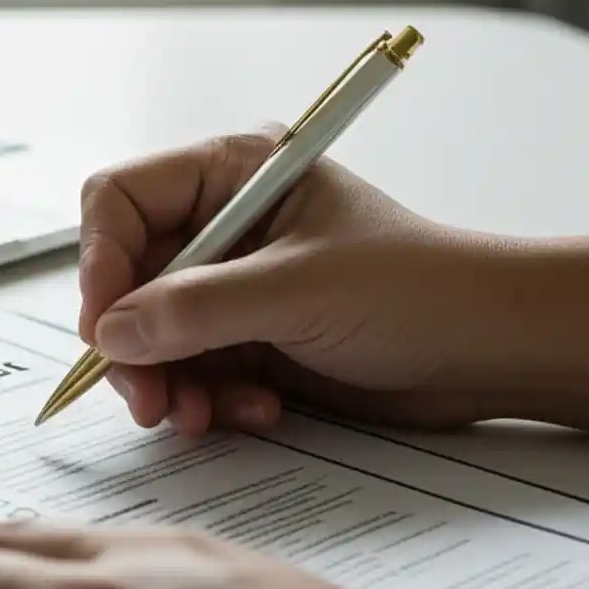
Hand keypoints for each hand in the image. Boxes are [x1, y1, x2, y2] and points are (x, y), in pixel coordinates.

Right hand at [77, 124, 588, 434]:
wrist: (489, 351)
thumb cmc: (421, 288)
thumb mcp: (299, 290)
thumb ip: (196, 308)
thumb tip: (111, 332)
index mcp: (233, 174)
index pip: (122, 200)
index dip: (100, 260)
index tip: (102, 325)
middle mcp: (223, 224)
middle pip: (127, 276)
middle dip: (132, 341)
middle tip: (145, 394)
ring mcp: (233, 283)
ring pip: (150, 332)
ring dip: (167, 380)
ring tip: (196, 414)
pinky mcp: (245, 335)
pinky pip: (188, 368)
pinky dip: (206, 398)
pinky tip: (253, 409)